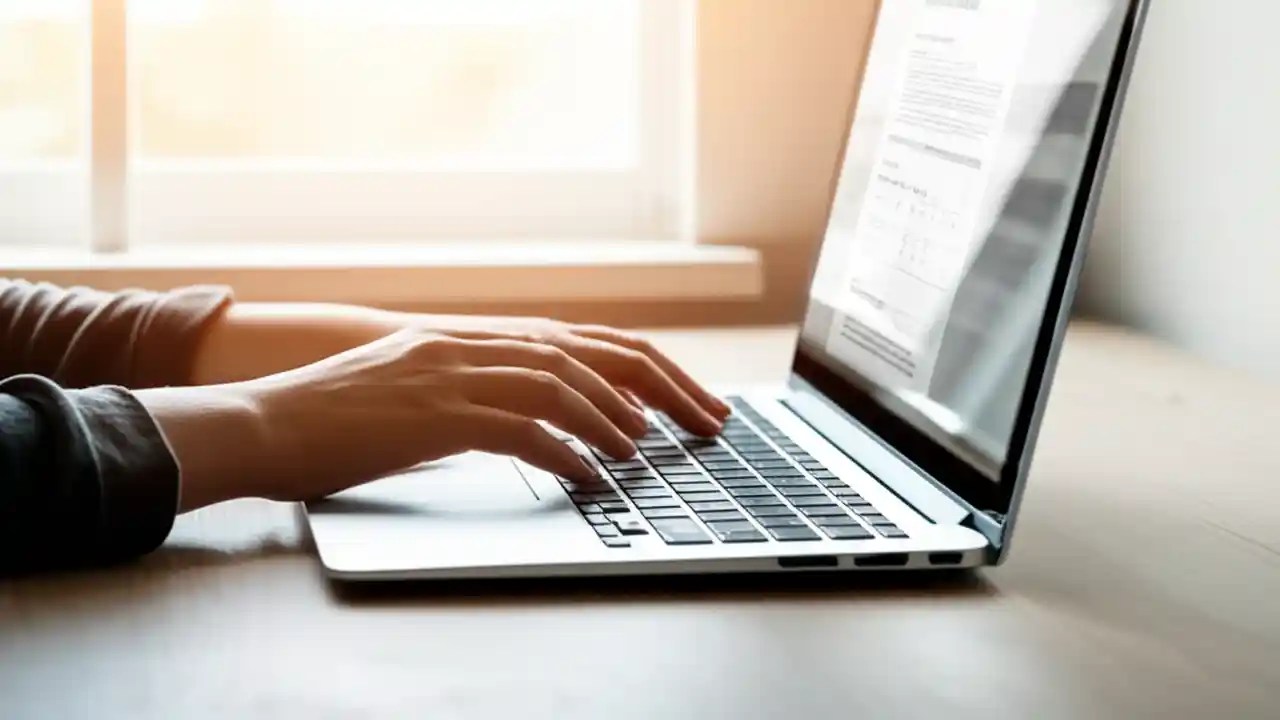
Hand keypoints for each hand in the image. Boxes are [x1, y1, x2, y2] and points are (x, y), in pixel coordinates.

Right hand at [194, 305, 729, 437]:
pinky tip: (589, 475)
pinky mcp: (434, 413)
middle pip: (588, 353)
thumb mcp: (416, 390)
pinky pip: (519, 428)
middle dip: (657, 387)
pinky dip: (565, 450)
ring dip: (612, 417)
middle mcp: (470, 344)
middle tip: (704, 419)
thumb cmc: (337, 417)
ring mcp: (452, 373)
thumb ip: (472, 392)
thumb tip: (530, 420)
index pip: (578, 341)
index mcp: (471, 338)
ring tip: (643, 449)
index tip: (684, 397)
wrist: (265, 421)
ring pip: (560, 383)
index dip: (641, 366)